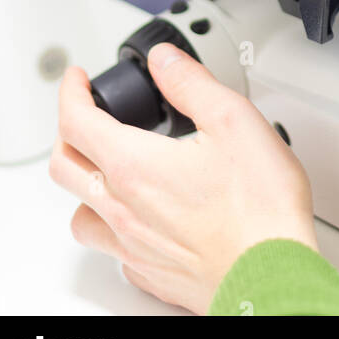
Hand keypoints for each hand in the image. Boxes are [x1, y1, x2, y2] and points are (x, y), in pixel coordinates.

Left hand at [50, 44, 317, 314]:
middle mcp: (123, 209)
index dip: (71, 92)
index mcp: (135, 166)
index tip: (77, 81)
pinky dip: (113, 227)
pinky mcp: (150, 274)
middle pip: (65, 167)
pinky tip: (137, 219)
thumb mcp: (233, 121)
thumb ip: (191, 84)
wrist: (273, 276)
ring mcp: (132, 246)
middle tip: (84, 115)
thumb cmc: (259, 208)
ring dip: (84, 186)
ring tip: (103, 171)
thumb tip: (164, 61)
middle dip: (68, 132)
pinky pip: (112, 250)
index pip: (76, 122)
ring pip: (81, 215)